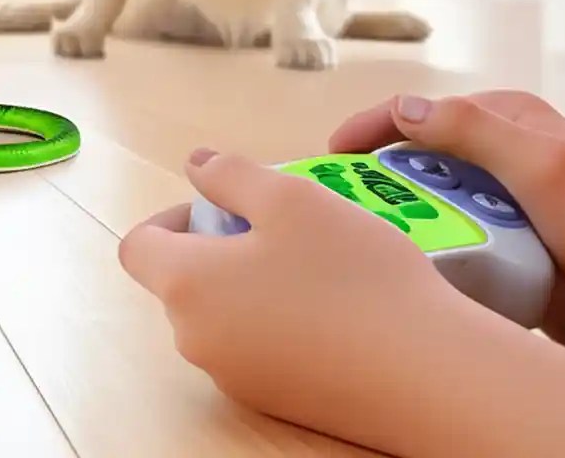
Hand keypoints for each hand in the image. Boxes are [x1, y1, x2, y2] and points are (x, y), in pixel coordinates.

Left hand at [118, 149, 481, 451]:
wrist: (426, 374)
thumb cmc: (355, 275)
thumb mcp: (293, 199)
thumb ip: (232, 175)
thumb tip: (195, 164)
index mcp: (186, 284)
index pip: (137, 246)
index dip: (169, 218)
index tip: (220, 207)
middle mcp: (194, 338)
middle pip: (179, 281)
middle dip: (217, 248)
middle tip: (280, 230)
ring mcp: (231, 376)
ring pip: (218, 315)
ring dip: (248, 284)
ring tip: (313, 267)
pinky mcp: (270, 400)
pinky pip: (252, 349)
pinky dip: (274, 323)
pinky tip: (331, 313)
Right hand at [329, 91, 564, 371]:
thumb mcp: (543, 167)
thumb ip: (474, 131)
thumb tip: (402, 107)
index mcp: (510, 122)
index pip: (420, 111)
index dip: (370, 129)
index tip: (328, 158)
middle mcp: (501, 157)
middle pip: (416, 157)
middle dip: (373, 176)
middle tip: (333, 203)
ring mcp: (500, 205)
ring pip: (426, 202)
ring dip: (394, 216)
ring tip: (355, 237)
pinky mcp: (501, 248)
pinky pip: (445, 241)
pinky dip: (419, 247)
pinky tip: (397, 264)